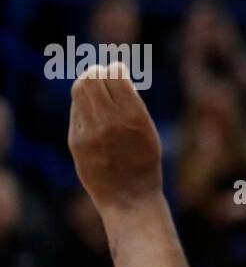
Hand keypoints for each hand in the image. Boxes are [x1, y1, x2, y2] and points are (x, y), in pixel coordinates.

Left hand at [69, 62, 162, 212]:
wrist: (129, 197)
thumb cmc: (144, 163)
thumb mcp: (148, 130)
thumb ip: (132, 104)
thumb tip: (116, 77)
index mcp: (133, 116)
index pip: (115, 74)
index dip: (116, 69)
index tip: (118, 71)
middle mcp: (110, 120)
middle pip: (93, 78)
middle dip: (98, 73)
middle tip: (103, 77)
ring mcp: (90, 131)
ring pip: (80, 91)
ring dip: (87, 84)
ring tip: (95, 90)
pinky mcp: (76, 141)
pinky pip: (76, 112)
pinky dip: (83, 106)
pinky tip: (92, 113)